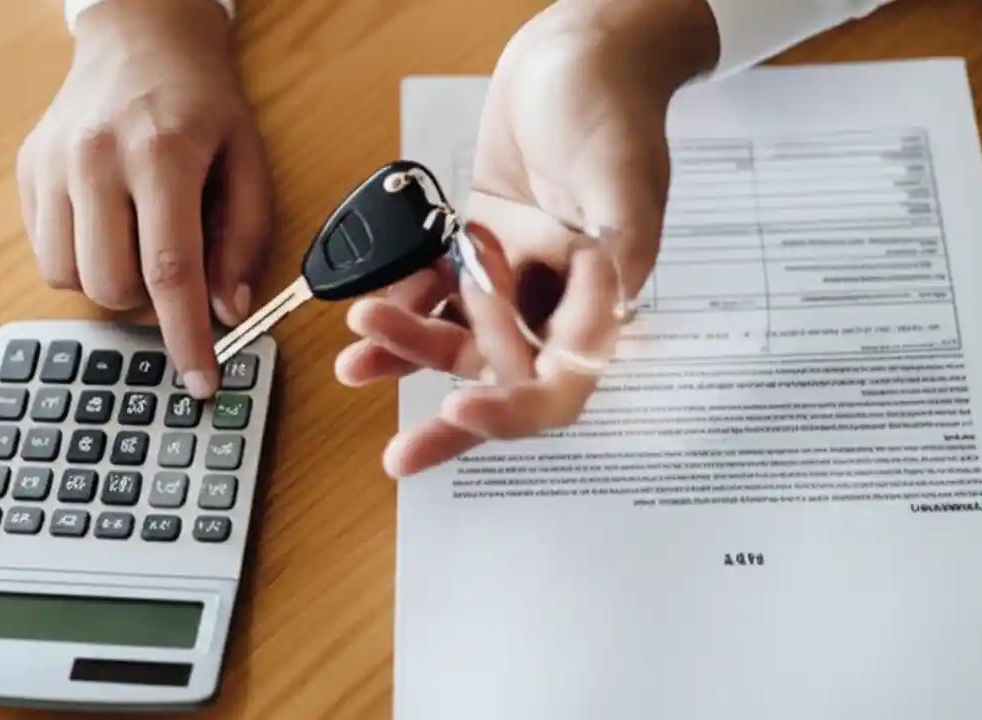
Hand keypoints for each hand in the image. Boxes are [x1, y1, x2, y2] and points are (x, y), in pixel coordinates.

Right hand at [16, 0, 270, 397]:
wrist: (139, 38)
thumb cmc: (201, 102)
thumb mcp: (247, 161)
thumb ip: (243, 239)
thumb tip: (226, 309)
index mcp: (160, 156)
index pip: (170, 271)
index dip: (185, 338)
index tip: (200, 381)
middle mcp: (95, 161)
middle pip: (112, 285)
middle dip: (148, 306)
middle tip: (174, 277)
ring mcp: (51, 166)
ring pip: (68, 279)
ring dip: (110, 283)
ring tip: (137, 244)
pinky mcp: (26, 172)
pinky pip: (46, 254)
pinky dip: (80, 260)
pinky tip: (107, 226)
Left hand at [335, 0, 718, 476]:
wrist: (573, 50)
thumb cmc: (609, 101)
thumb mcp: (621, 172)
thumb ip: (616, 249)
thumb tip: (599, 329)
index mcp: (604, 294)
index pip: (564, 381)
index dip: (514, 409)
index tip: (463, 410)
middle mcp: (559, 297)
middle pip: (504, 380)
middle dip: (451, 417)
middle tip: (401, 455)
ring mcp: (515, 275)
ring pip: (460, 340)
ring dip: (409, 352)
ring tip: (361, 348)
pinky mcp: (478, 249)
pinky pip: (434, 295)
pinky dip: (400, 309)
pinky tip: (364, 319)